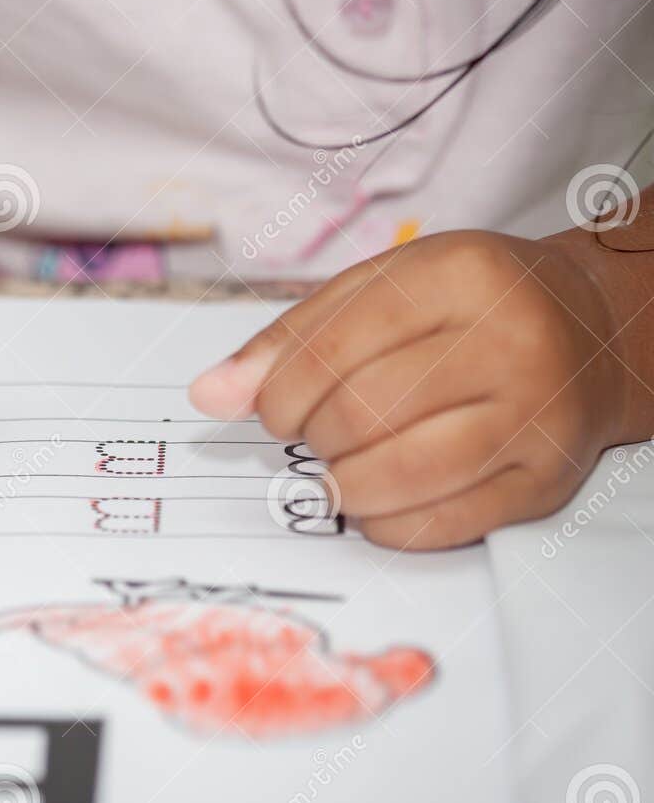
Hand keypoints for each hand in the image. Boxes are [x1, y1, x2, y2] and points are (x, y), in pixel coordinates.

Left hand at [189, 230, 627, 549]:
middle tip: (313, 430)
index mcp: (460, 277)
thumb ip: (291, 338)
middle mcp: (511, 343)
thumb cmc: (468, 307)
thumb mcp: (382, 288)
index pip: (333, 350)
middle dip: (311, 435)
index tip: (269, 405)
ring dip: (342, 484)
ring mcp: (536, 418)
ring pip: (398, 476)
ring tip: (340, 464)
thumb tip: (209, 396)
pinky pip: (438, 525)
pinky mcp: (545, 483)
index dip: (278, 392)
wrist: (592, 333)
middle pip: (361, 414)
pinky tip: (379, 496)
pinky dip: (384, 522)